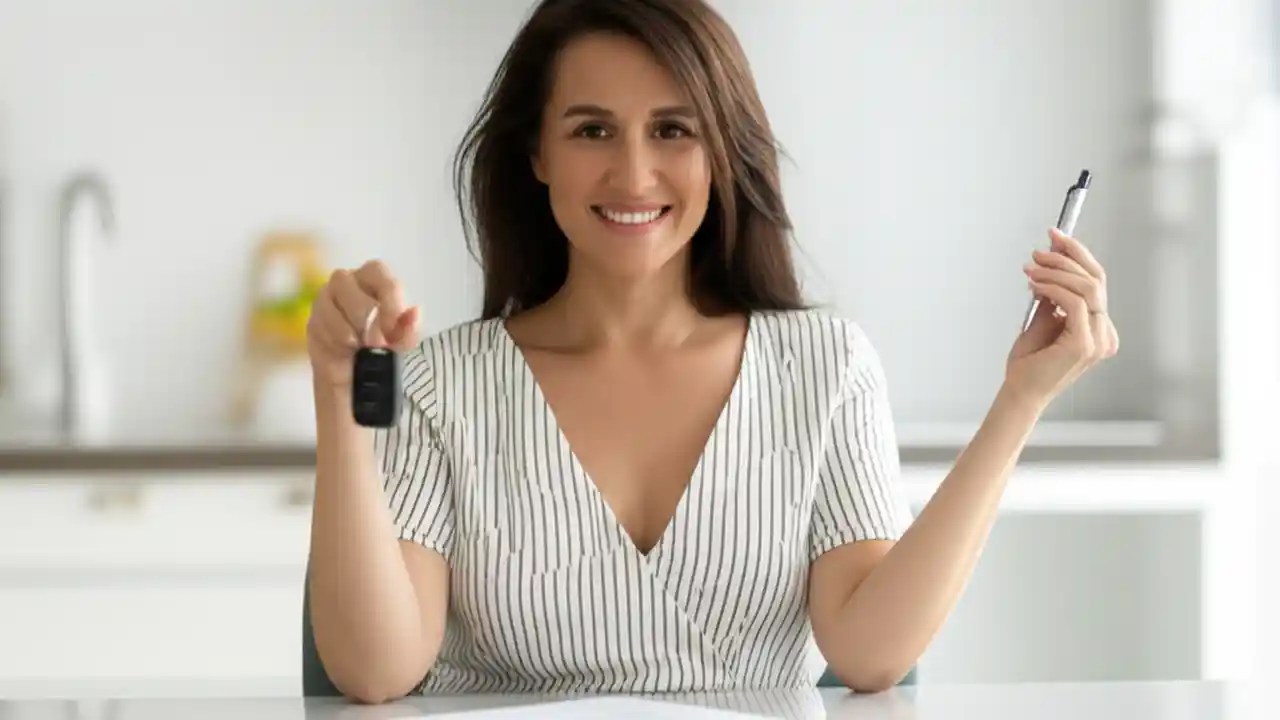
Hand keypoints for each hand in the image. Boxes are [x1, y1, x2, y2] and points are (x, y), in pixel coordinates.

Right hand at [306, 259, 420, 388]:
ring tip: (362, 347)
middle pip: (347, 282)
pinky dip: (337, 339)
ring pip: (331, 301)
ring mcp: (325, 300)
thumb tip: (414, 312)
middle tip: (376, 341)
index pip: (377, 271)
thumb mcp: (403, 343)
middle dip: (365, 315)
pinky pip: (320, 323)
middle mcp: (347, 283)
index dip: (385, 296)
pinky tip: (346, 350)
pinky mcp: (313, 322)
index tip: (392, 325)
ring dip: (350, 328)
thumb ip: (409, 328)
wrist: (357, 378)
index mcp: (374, 280)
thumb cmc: (383, 350)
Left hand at [1004, 228, 1118, 409]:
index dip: (1078, 255)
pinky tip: (1034, 285)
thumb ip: (1053, 294)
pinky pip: (1074, 302)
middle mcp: (1105, 333)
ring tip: (1031, 268)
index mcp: (1099, 328)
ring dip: (1056, 271)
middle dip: (1068, 257)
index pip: (1097, 282)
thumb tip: (1052, 259)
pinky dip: (1053, 287)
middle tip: (1040, 250)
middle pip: (1097, 280)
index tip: (1055, 238)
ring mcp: (1098, 340)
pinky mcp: (1084, 344)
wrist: (1019, 392)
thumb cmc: (1029, 363)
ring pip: (1088, 288)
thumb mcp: (1042, 319)